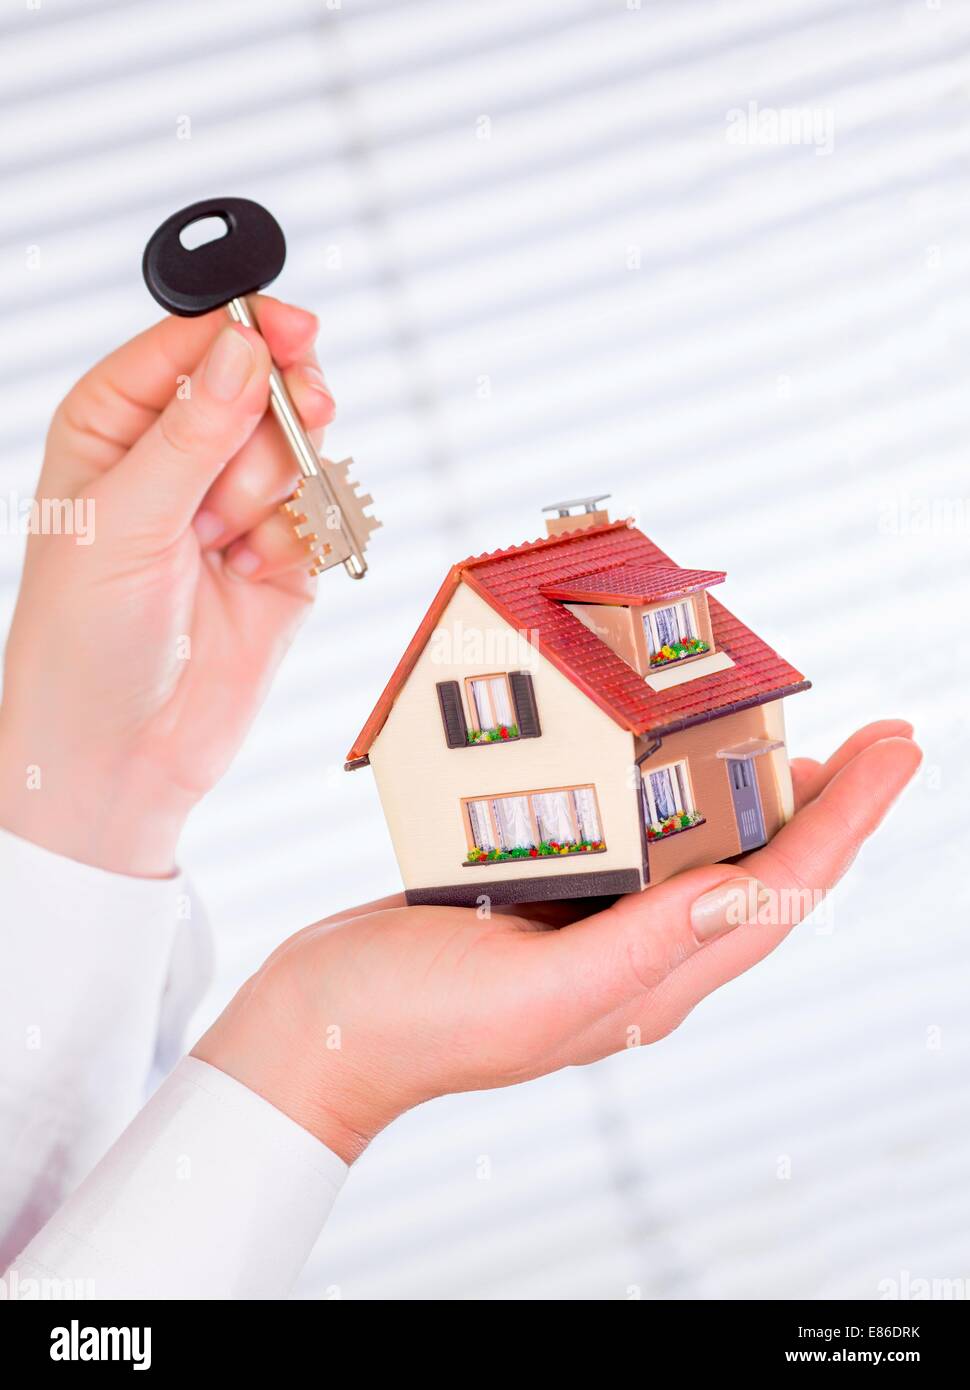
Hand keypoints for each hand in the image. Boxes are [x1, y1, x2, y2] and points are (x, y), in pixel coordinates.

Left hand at [0, 299, 333, 875]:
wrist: (123, 753)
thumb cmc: (84, 637)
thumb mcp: (124, 519)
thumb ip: (193, 431)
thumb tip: (248, 345)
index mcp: (114, 426)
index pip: (191, 345)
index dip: (246, 331)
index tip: (294, 333)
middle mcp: (175, 458)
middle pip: (261, 386)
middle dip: (274, 418)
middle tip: (297, 426)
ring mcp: (232, 507)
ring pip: (297, 450)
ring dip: (273, 493)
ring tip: (225, 542)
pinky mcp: (280, 558)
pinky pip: (320, 514)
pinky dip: (298, 541)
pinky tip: (252, 574)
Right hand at [193, 721, 920, 1161]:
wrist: (314, 1028)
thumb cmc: (410, 1024)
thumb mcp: (533, 994)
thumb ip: (641, 947)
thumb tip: (747, 893)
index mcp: (651, 985)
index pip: (782, 896)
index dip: (849, 821)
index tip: (899, 747)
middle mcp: (639, 956)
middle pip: (763, 873)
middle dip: (828, 805)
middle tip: (873, 734)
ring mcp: (594, 926)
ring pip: (704, 853)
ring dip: (757, 795)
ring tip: (791, 735)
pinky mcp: (547, 898)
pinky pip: (633, 838)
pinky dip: (667, 791)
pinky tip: (665, 757)